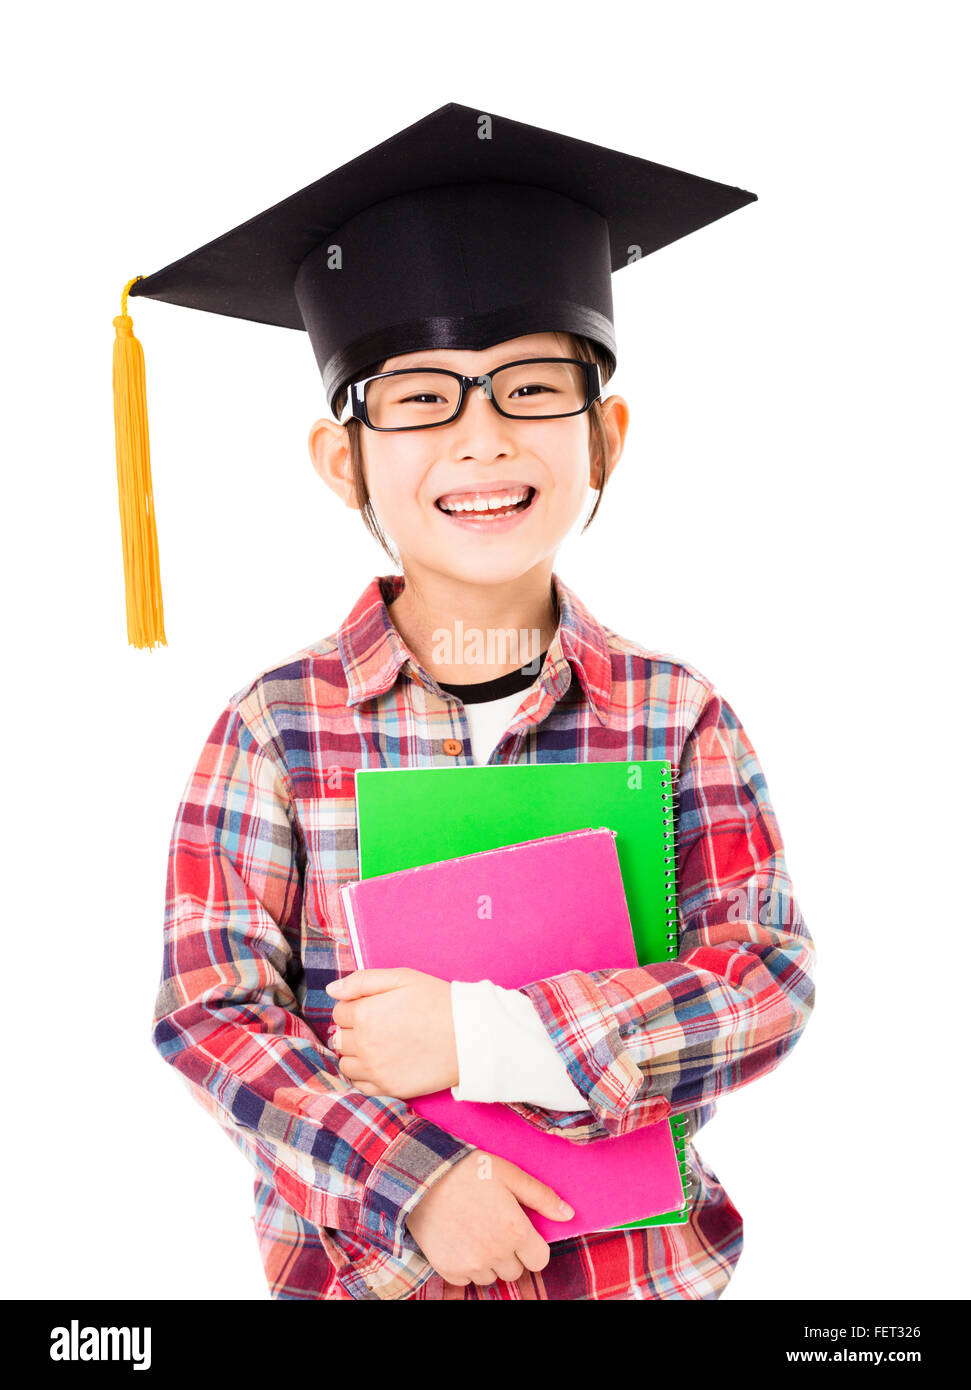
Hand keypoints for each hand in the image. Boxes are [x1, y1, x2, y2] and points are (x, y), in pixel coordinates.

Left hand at [325, 967, 458, 1098]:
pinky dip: (364, 1076)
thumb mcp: (402, 977)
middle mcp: (364, 1044)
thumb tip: (331, 990)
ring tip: (380, 1046)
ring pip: (346, 1063)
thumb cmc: (437, 1001)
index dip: (356, 1006)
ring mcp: (375, 1069)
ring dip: (356, 1054)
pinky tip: (381, 1064)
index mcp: (364, 1014)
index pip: (339, 1011)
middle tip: (379, 1025)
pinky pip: (359, 1086)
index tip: (375, 1007)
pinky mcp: (388, 1088)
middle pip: (340, 1037)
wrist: (469, 1036)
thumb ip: (362, 981)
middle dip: (354, 1030)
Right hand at [405, 1149, 574, 1287]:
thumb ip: (541, 1196)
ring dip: (489, 1261)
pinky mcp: (448, 1270)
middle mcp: (495, 1253)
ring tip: (475, 1230)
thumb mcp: (508, 1173)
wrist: (420, 1177)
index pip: (540, 1260)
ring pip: (492, 1276)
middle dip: (511, 1252)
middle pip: (516, 1270)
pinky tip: (459, 1239)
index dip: (533, 1245)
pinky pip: (468, 1279)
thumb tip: (569, 1214)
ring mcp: (471, 1265)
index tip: (520, 1230)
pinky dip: (466, 1265)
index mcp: (515, 1230)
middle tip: (494, 1225)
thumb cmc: (468, 1170)